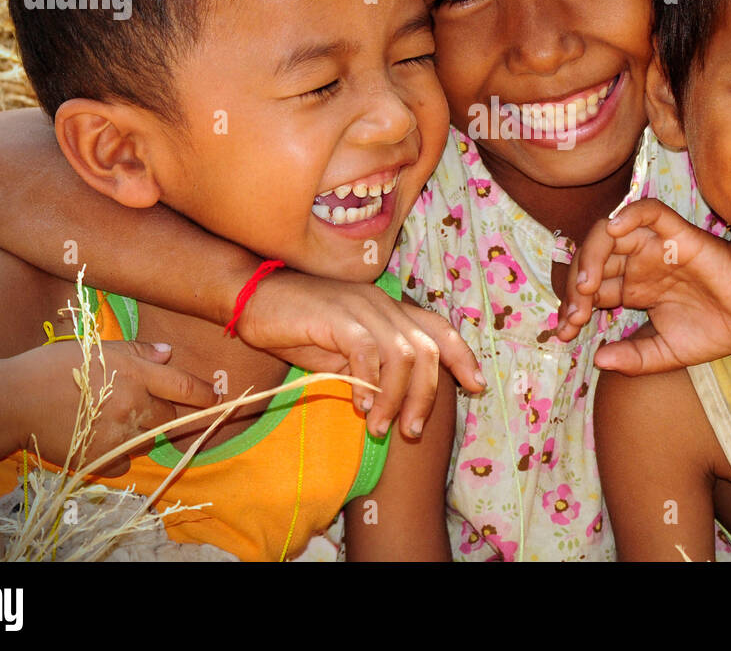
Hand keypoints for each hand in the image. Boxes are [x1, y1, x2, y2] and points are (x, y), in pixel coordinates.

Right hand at [3, 340, 217, 477]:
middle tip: (141, 405)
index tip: (218, 399)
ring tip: (110, 418)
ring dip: (141, 432)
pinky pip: (126, 462)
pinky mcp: (100, 460)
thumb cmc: (51, 367)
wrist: (11, 402)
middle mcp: (132, 405)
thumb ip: (137, 351)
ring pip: (148, 439)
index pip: (184, 387)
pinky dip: (119, 454)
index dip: (205, 394)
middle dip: (165, 413)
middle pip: (169, 417)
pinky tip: (99, 438)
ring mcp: (117, 435)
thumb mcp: (97, 348)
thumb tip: (169, 354)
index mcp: (134, 374)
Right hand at [237, 271, 483, 439]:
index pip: (438, 329)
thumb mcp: (343, 350)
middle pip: (426, 349)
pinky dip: (368, 384)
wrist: (254, 299)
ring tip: (380, 428)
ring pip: (402, 355)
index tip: (476, 386)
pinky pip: (367, 353)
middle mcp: (382, 303)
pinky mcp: (339, 317)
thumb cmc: (298, 326)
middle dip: (427, 395)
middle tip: (411, 432)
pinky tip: (358, 406)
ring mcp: (362, 307)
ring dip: (395, 398)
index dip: (462, 356)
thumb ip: (371, 367)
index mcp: (388, 308)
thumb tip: (392, 401)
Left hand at [556, 198, 730, 374]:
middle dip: (574, 288)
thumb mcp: (668, 353)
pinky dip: (628, 215)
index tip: (564, 335)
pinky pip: (650, 213)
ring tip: (585, 287)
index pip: (589, 290)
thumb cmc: (719, 328)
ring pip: (610, 234)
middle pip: (591, 262)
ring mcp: (657, 248)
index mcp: (633, 289)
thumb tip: (598, 359)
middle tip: (572, 316)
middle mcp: (639, 264)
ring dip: (590, 256)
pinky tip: (614, 232)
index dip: (572, 309)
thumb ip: (635, 358)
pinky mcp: (679, 235)